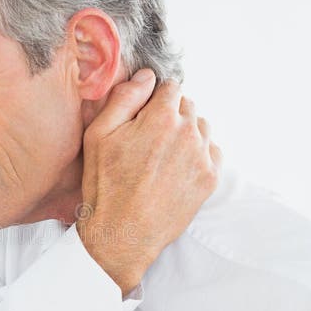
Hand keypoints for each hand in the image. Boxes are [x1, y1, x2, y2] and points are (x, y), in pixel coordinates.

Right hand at [77, 69, 222, 296]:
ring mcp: (202, 157)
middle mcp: (188, 133)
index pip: (170, 87)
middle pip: (187, 106)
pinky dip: (198, 153)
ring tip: (163, 154)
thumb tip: (147, 76)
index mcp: (161, 118)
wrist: (122, 234)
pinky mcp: (210, 178)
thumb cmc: (105, 186)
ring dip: (186, 132)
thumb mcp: (99, 136)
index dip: (155, 99)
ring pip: (201, 127)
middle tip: (149, 138)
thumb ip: (124, 98)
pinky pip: (212, 151)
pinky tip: (177, 168)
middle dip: (170, 115)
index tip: (144, 115)